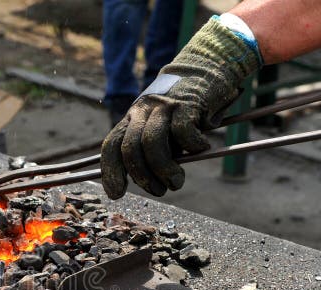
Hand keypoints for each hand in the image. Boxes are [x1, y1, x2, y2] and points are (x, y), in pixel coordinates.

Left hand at [100, 17, 260, 198]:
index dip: (111, 172)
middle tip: (158, 190)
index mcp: (131, 117)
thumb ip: (152, 146)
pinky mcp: (186, 103)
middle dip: (142, 176)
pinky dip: (193, 146)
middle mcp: (142, 110)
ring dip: (165, 170)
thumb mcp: (162, 124)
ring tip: (176, 182)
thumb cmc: (185, 105)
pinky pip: (183, 132)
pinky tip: (201, 148)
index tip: (116, 194)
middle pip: (131, 149)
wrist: (209, 64)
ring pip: (153, 144)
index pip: (112, 146)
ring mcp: (163, 106)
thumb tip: (146, 180)